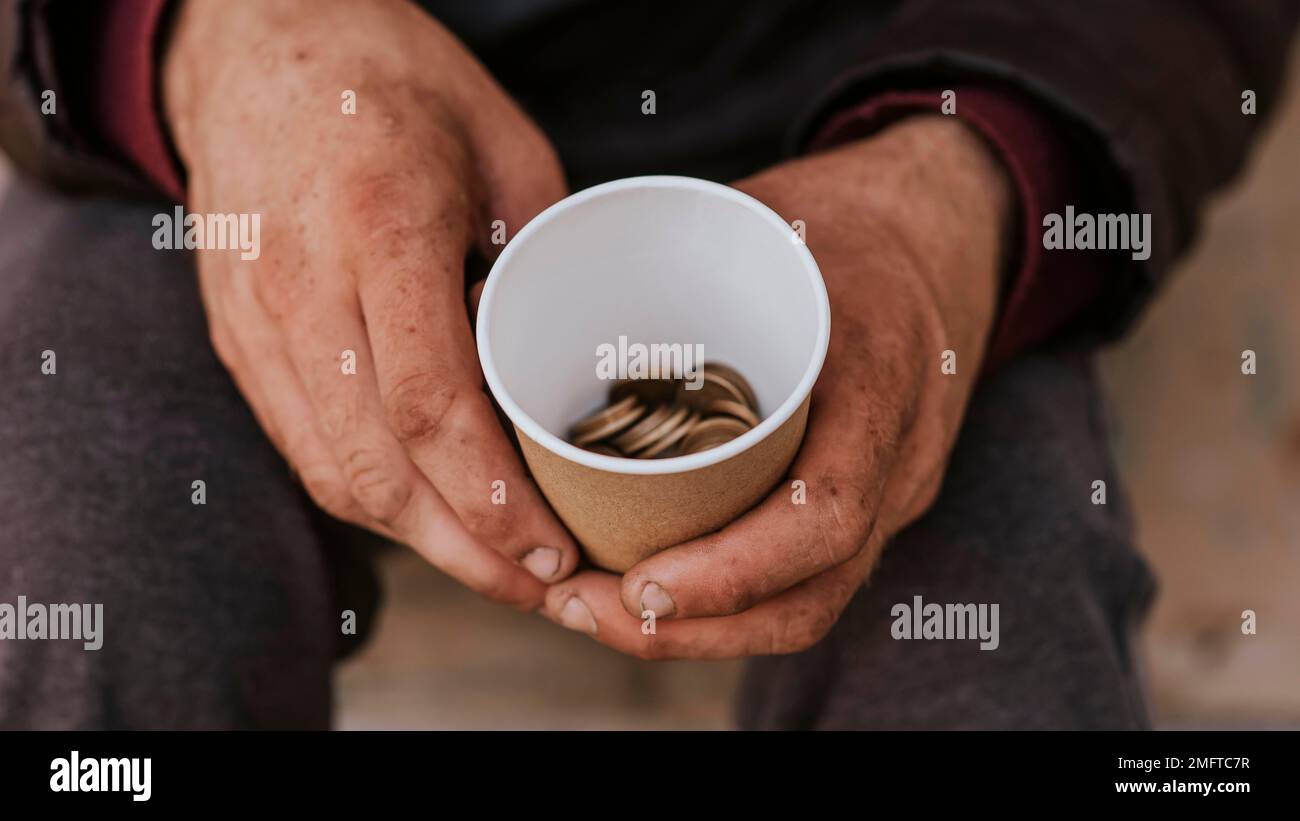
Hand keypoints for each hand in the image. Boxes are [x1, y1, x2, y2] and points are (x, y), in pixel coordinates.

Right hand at [163, 0, 577, 607]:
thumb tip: (583, 366)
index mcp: (377, 225)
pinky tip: (429, 513)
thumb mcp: (504, 143)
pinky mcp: (235, 338)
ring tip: (495, 569)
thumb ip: (542, 257)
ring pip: (332, 472)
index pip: (428, 406)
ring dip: (418, 540)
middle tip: (541, 589)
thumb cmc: (393, 79)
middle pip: (375, 468)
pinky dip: (369, 495)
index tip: (555, 551)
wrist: (254, 45)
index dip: (493, 501)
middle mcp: (300, 285)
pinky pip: (302, 444)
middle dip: (465, 551)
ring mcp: (254, 319)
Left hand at [543, 116, 1012, 655]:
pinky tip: (651, 585)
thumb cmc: (843, 220)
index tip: (636, 586)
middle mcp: (899, 455)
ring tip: (597, 611)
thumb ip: (670, 266)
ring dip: (702, 631)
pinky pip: (808, 574)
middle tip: (580, 608)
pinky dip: (728, 599)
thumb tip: (503, 292)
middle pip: (811, 593)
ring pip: (808, 602)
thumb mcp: (766, 216)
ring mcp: (893, 487)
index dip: (731, 573)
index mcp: (878, 377)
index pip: (823, 515)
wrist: (947, 229)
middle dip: (692, 630)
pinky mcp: (871, 499)